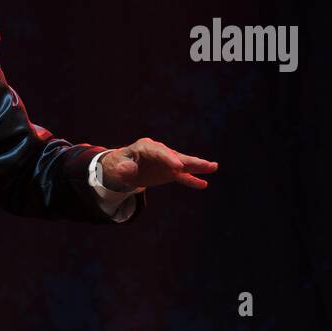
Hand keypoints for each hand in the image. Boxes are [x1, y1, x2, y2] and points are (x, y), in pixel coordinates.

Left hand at [100, 138, 217, 191]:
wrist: (121, 168)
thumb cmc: (119, 164)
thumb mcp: (118, 165)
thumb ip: (123, 167)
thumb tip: (128, 169)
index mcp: (146, 146)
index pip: (159, 152)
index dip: (169, 159)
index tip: (178, 167)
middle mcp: (160, 152)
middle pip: (176, 156)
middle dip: (188, 160)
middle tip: (203, 164)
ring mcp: (167, 162)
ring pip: (184, 164)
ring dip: (198, 167)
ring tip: (213, 167)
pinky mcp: (170, 172)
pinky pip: (182, 176)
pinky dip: (191, 180)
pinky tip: (203, 184)